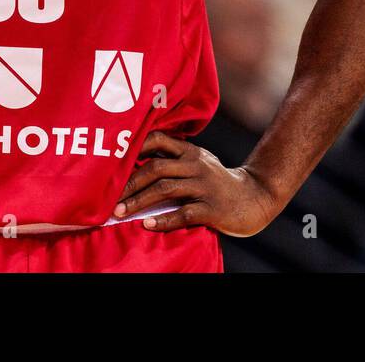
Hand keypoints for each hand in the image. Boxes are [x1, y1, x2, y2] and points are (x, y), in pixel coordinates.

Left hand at [112, 131, 279, 236]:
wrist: (254, 198)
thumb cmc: (218, 182)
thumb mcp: (199, 162)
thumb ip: (175, 159)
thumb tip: (135, 163)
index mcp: (190, 152)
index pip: (159, 139)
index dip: (135, 146)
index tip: (112, 161)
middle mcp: (196, 165)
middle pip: (156, 167)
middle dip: (129, 182)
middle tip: (109, 198)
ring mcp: (204, 186)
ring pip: (165, 189)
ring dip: (139, 201)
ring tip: (119, 212)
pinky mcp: (212, 209)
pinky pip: (183, 213)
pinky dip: (163, 220)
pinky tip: (147, 225)